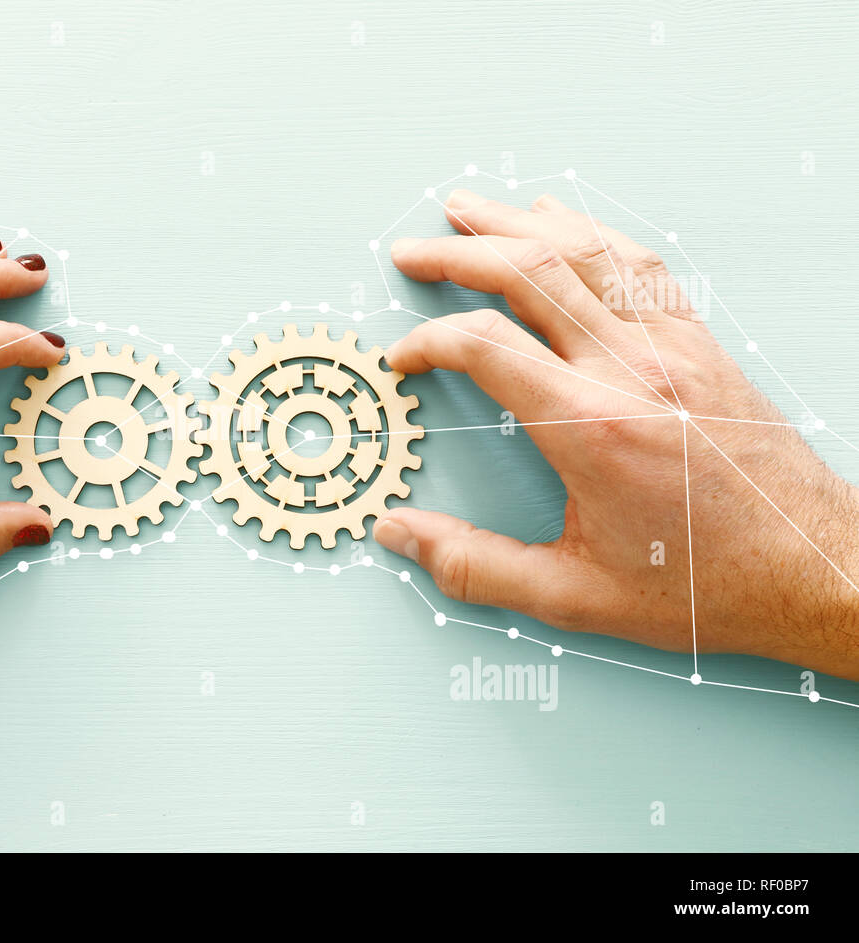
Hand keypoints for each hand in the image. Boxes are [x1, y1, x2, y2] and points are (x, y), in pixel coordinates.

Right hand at [373, 190, 858, 679]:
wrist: (807, 567)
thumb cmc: (701, 584)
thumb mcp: (573, 596)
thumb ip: (477, 568)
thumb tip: (400, 535)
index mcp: (590, 427)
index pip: (485, 346)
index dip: (428, 342)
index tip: (404, 358)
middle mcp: (632, 370)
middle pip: (529, 274)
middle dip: (458, 253)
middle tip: (411, 252)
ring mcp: (672, 347)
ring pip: (585, 252)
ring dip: (518, 223)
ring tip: (469, 209)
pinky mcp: (700, 343)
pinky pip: (638, 266)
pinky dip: (590, 233)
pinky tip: (561, 222)